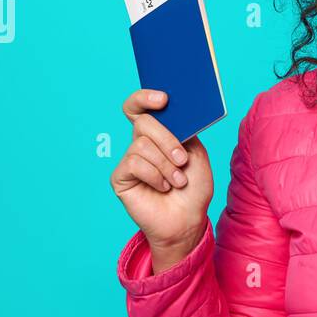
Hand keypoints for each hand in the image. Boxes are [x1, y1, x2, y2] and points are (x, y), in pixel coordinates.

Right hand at [110, 89, 213, 267]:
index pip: (140, 107)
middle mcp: (141, 143)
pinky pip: (134, 163)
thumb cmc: (193, 187)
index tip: (163, 98)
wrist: (188, 219)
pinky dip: (154, 175)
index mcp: (159, 133)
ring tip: (177, 181)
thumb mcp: (196, 153)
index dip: (144, 97)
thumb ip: (183, 131)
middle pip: (143, 122)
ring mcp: (129, 159)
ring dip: (165, 165)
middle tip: (181, 159)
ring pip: (142, 145)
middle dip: (167, 140)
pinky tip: (163, 187)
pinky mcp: (120, 177)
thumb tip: (168, 111)